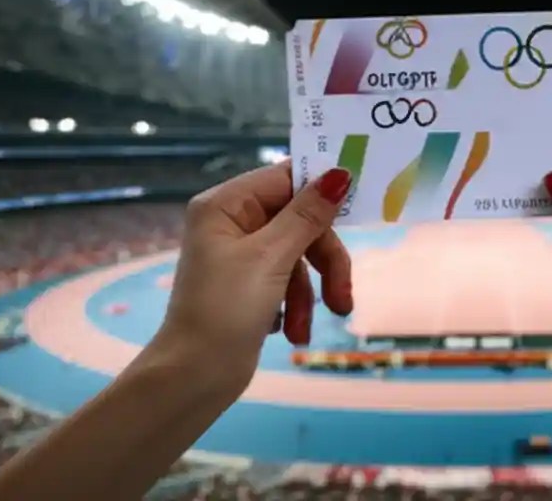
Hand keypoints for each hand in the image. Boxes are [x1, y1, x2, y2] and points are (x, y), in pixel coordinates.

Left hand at [155, 163, 354, 393]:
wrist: (193, 378)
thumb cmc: (225, 310)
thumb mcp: (271, 258)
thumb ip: (307, 215)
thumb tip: (339, 173)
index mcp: (225, 205)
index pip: (285, 178)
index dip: (321, 190)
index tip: (358, 201)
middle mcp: (231, 223)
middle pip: (299, 221)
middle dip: (324, 261)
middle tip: (341, 296)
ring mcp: (240, 255)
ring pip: (299, 255)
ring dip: (311, 292)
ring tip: (309, 329)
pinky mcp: (249, 285)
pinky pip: (287, 280)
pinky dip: (295, 305)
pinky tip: (290, 332)